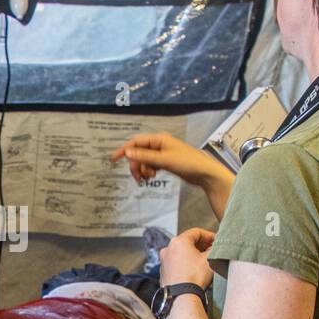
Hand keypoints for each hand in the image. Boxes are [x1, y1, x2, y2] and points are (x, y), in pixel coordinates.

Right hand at [111, 132, 234, 220]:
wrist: (204, 173)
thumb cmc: (189, 163)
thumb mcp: (164, 160)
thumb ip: (145, 156)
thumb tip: (128, 152)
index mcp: (159, 139)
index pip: (136, 142)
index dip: (124, 150)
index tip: (114, 159)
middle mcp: (160, 144)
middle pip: (138, 153)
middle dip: (136, 165)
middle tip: (137, 177)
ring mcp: (162, 153)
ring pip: (144, 160)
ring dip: (143, 170)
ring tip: (148, 178)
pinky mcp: (166, 162)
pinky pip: (151, 165)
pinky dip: (148, 171)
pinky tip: (152, 177)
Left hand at [159, 228, 215, 289]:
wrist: (181, 297)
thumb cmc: (194, 277)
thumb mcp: (210, 259)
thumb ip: (213, 249)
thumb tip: (214, 247)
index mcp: (178, 241)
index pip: (196, 232)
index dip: (209, 235)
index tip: (216, 241)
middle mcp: (168, 248)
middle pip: (187, 242)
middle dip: (201, 245)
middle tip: (212, 250)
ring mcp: (164, 261)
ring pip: (181, 253)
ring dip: (193, 254)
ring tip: (204, 261)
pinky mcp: (163, 272)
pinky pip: (176, 263)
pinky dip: (185, 263)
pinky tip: (194, 270)